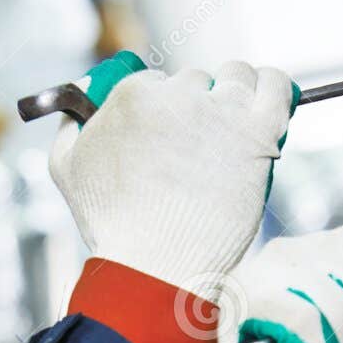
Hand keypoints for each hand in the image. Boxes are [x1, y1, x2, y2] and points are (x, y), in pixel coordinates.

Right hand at [48, 51, 296, 298]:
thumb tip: (83, 99)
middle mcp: (178, 95)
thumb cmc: (112, 225)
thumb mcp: (65, 168)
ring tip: (232, 133)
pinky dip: (276, 88)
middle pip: (197, 81)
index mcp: (132, 95)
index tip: (173, 138)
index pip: (157, 82)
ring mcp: (221, 112)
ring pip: (236, 78)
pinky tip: (270, 105)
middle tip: (200, 149)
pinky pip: (277, 86)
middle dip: (198, 108)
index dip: (166, 112)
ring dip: (235, 97)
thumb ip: (69, 125)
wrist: (155, 264)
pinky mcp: (258, 132)